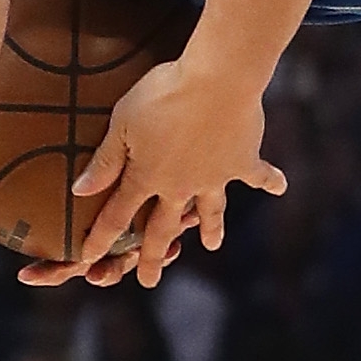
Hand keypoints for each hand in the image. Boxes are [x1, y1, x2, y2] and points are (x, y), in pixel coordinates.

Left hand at [18, 53, 284, 288]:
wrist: (218, 79)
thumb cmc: (163, 95)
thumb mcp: (123, 122)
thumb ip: (105, 160)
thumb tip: (79, 191)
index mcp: (146, 177)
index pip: (117, 216)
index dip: (100, 239)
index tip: (87, 258)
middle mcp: (180, 186)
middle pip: (162, 229)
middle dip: (152, 257)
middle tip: (149, 281)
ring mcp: (213, 177)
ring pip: (208, 211)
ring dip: (210, 229)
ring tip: (212, 246)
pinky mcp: (242, 160)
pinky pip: (257, 176)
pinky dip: (269, 182)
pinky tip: (280, 188)